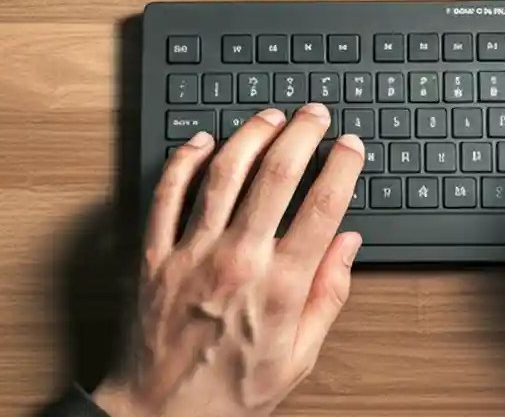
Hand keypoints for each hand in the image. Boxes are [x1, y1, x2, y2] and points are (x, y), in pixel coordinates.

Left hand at [93, 104, 363, 416]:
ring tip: (268, 117)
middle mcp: (238, 260)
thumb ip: (328, 296)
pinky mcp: (154, 256)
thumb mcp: (299, 357)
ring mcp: (192, 253)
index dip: (342, 166)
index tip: (350, 147)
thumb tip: (347, 245)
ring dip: (249, 135)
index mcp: (281, 286)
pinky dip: (183, 161)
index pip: (323, 205)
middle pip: (276, 174)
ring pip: (223, 173)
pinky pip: (167, 195)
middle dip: (301, 133)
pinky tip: (201, 142)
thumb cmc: (229, 394)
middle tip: (314, 115)